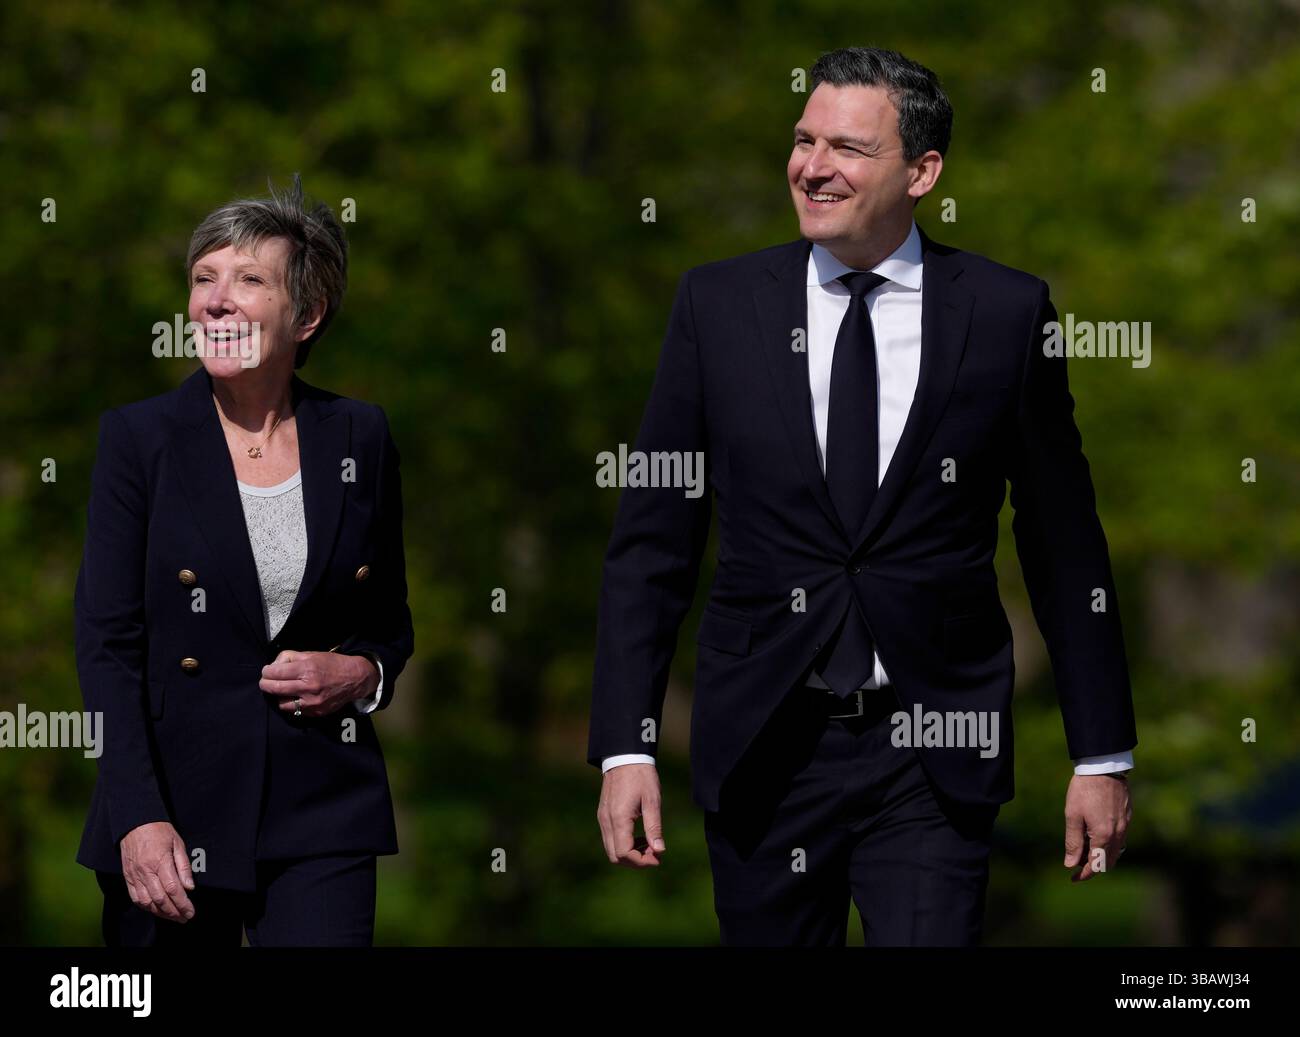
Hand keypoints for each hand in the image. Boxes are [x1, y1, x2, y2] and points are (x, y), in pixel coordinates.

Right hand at [120, 821, 195, 921]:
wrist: (135, 823)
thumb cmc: (159, 830)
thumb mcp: (178, 843)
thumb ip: (184, 866)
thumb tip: (190, 887)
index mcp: (160, 862)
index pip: (173, 889)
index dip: (183, 904)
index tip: (191, 912)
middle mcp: (146, 871)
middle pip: (160, 899)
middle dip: (174, 912)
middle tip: (184, 918)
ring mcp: (135, 875)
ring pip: (147, 902)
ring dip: (160, 913)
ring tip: (173, 916)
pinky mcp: (127, 877)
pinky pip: (135, 898)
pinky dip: (146, 907)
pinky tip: (156, 910)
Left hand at [260, 650, 377, 717]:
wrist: (355, 679)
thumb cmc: (332, 664)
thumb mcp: (312, 654)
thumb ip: (291, 658)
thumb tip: (274, 666)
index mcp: (307, 669)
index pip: (275, 672)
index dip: (266, 671)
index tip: (266, 671)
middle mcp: (308, 686)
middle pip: (275, 689)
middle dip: (265, 684)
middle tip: (265, 681)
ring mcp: (312, 702)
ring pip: (282, 703)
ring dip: (279, 696)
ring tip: (283, 690)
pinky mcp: (315, 712)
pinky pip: (295, 710)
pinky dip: (292, 703)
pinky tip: (295, 697)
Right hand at [597, 764, 665, 867]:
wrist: (625, 757)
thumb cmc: (641, 776)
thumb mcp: (652, 801)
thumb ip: (654, 827)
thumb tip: (660, 850)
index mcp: (618, 819)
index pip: (624, 853)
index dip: (641, 861)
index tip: (658, 857)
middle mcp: (606, 822)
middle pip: (615, 857)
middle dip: (635, 861)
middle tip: (655, 853)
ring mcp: (603, 819)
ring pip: (611, 849)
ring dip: (630, 853)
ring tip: (649, 844)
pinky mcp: (603, 815)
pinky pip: (610, 839)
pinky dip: (624, 844)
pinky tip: (639, 835)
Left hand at [1063, 772, 1130, 881]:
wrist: (1103, 767)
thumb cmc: (1084, 789)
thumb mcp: (1072, 815)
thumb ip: (1072, 841)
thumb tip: (1070, 864)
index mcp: (1104, 835)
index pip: (1096, 865)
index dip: (1084, 875)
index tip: (1073, 878)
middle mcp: (1119, 834)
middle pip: (1109, 862)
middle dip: (1093, 866)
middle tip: (1076, 862)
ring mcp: (1126, 826)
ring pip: (1116, 851)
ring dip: (1101, 855)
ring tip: (1083, 848)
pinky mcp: (1128, 817)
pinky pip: (1120, 839)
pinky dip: (1108, 844)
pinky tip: (1095, 835)